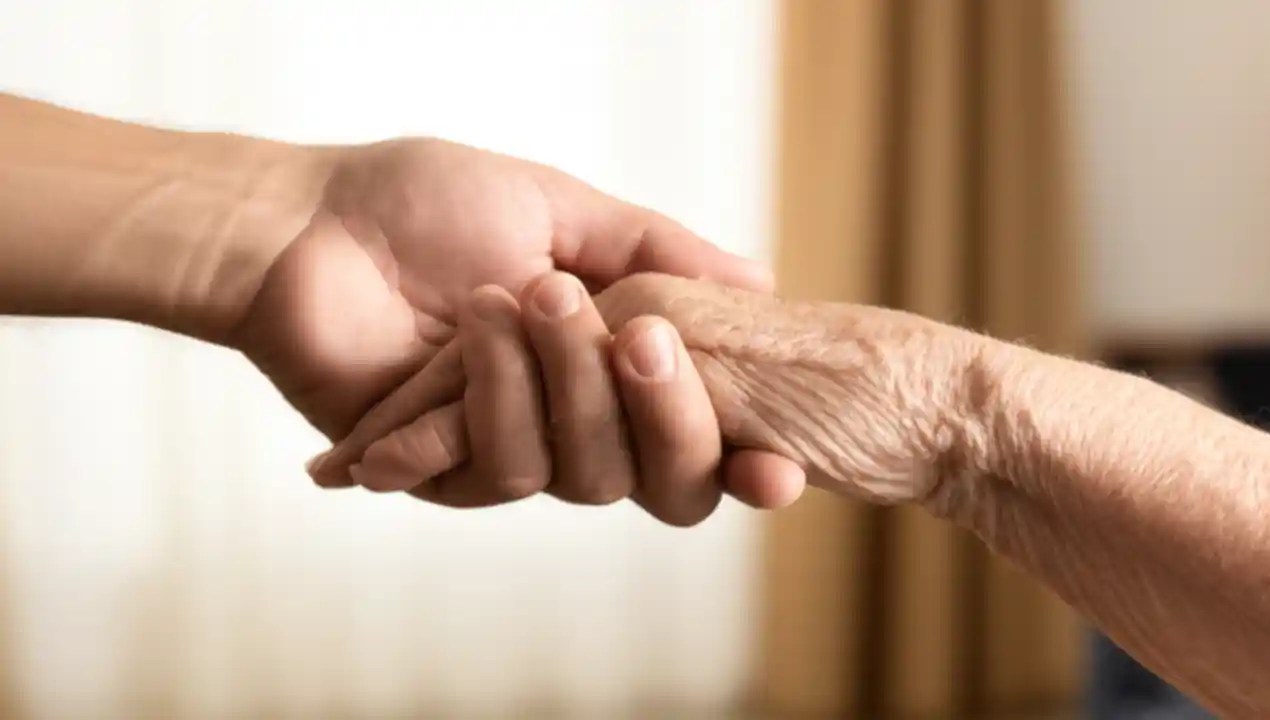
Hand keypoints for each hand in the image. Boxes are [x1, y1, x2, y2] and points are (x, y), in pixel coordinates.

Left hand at [318, 273, 985, 513]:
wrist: (311, 228)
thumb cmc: (428, 205)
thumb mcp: (560, 207)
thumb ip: (657, 250)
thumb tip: (762, 283)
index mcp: (612, 366)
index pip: (702, 437)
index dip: (747, 463)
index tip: (783, 469)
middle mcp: (576, 421)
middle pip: (661, 475)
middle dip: (659, 407)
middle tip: (637, 332)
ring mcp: (513, 451)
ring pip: (583, 475)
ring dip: (557, 381)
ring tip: (510, 296)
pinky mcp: (446, 473)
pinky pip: (499, 471)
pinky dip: (487, 404)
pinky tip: (465, 338)